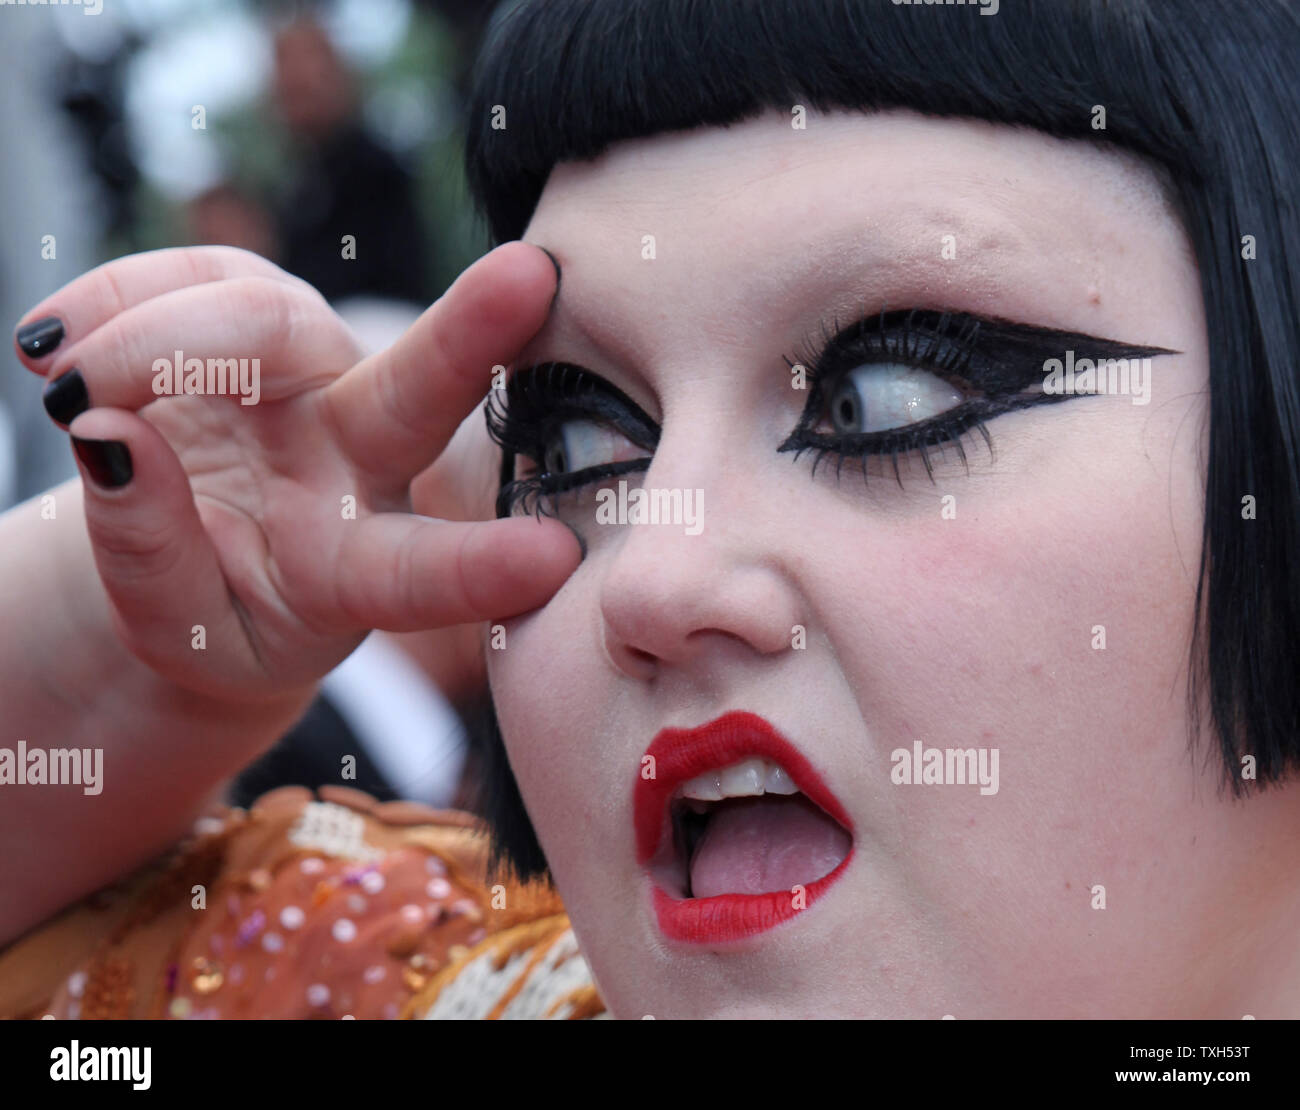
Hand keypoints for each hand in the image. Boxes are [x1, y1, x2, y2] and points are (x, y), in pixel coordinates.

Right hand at [13, 243, 577, 701]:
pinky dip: (119, 291)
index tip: (554, 560)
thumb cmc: (211, 612)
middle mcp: (359, 459)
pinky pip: (202, 271)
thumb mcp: (176, 629)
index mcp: (357, 565)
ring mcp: (316, 376)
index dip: (480, 566)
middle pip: (414, 394)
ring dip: (160, 337)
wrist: (189, 557)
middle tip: (527, 276)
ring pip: (271, 318)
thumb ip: (150, 555)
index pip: (420, 572)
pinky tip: (60, 334)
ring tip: (63, 379)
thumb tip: (112, 436)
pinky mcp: (256, 313)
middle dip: (472, 334)